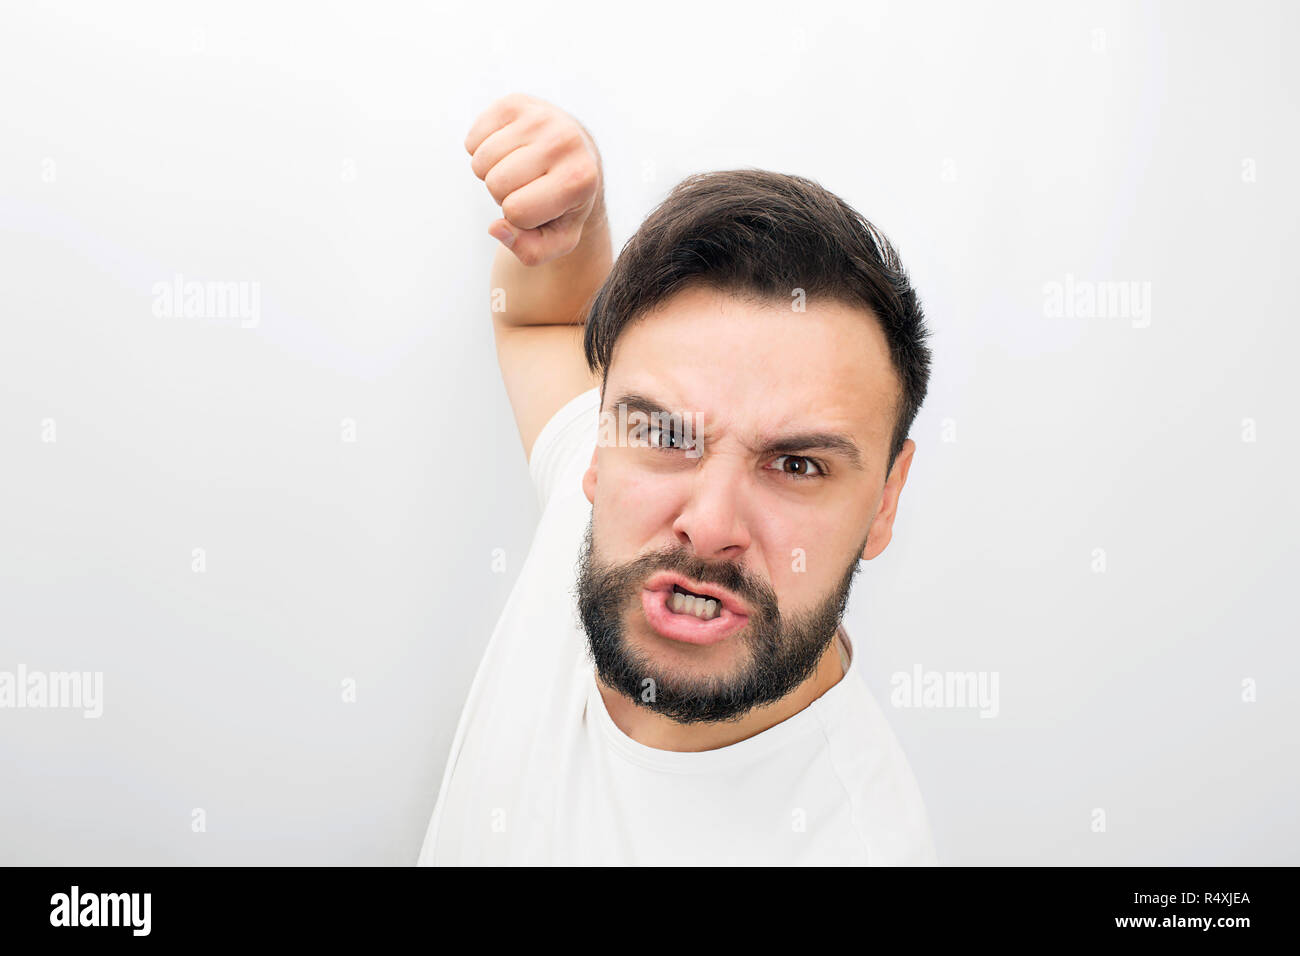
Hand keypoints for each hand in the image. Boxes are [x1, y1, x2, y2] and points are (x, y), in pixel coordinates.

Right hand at [465, 93, 604, 266]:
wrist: (577, 157)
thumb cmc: (564, 204)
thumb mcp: (557, 239)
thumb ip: (530, 250)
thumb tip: (496, 228)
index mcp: (580, 179)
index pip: (517, 211)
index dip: (519, 218)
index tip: (538, 208)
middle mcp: (565, 141)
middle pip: (496, 184)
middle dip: (503, 195)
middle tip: (526, 187)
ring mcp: (541, 116)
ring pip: (481, 162)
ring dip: (491, 173)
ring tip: (517, 170)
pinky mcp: (516, 103)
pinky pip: (473, 140)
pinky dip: (481, 151)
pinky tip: (507, 151)